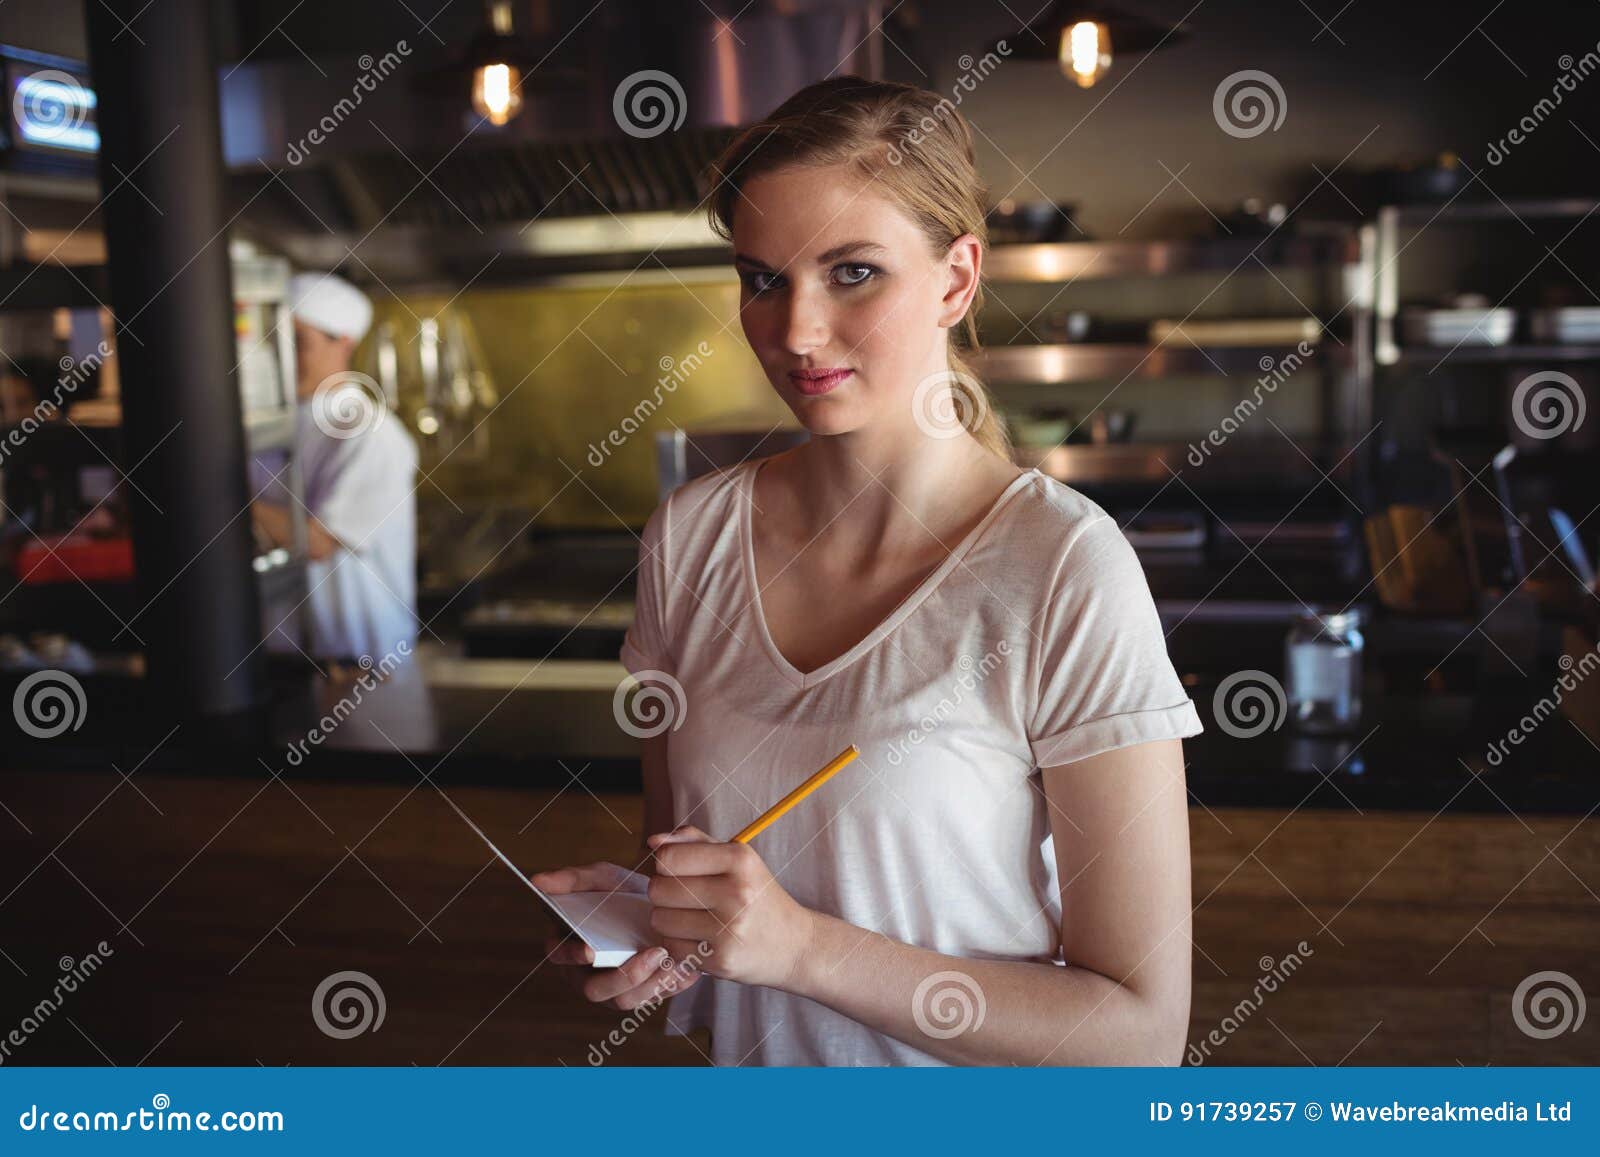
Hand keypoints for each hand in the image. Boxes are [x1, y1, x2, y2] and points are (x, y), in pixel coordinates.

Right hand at [529, 861, 702, 1011]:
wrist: (662, 902)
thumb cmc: (622, 892)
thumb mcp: (601, 878)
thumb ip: (572, 879)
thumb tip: (537, 880)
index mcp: (568, 945)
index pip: (559, 955)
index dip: (571, 955)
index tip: (590, 950)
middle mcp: (587, 973)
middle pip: (594, 990)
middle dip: (623, 977)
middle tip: (653, 954)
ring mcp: (614, 988)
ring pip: (625, 1000)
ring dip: (650, 983)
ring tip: (672, 959)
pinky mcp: (641, 994)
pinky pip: (652, 999)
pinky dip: (670, 985)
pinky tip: (686, 967)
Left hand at [645, 825, 815, 989]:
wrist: (795, 945)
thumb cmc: (758, 897)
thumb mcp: (737, 860)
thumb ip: (694, 842)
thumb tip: (653, 841)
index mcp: (739, 859)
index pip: (669, 857)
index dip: (665, 865)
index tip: (680, 871)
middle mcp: (736, 893)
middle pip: (659, 889)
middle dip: (664, 893)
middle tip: (686, 898)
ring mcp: (729, 929)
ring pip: (660, 919)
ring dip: (668, 920)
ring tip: (693, 919)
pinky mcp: (721, 960)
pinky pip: (672, 947)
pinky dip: (679, 944)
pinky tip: (701, 939)